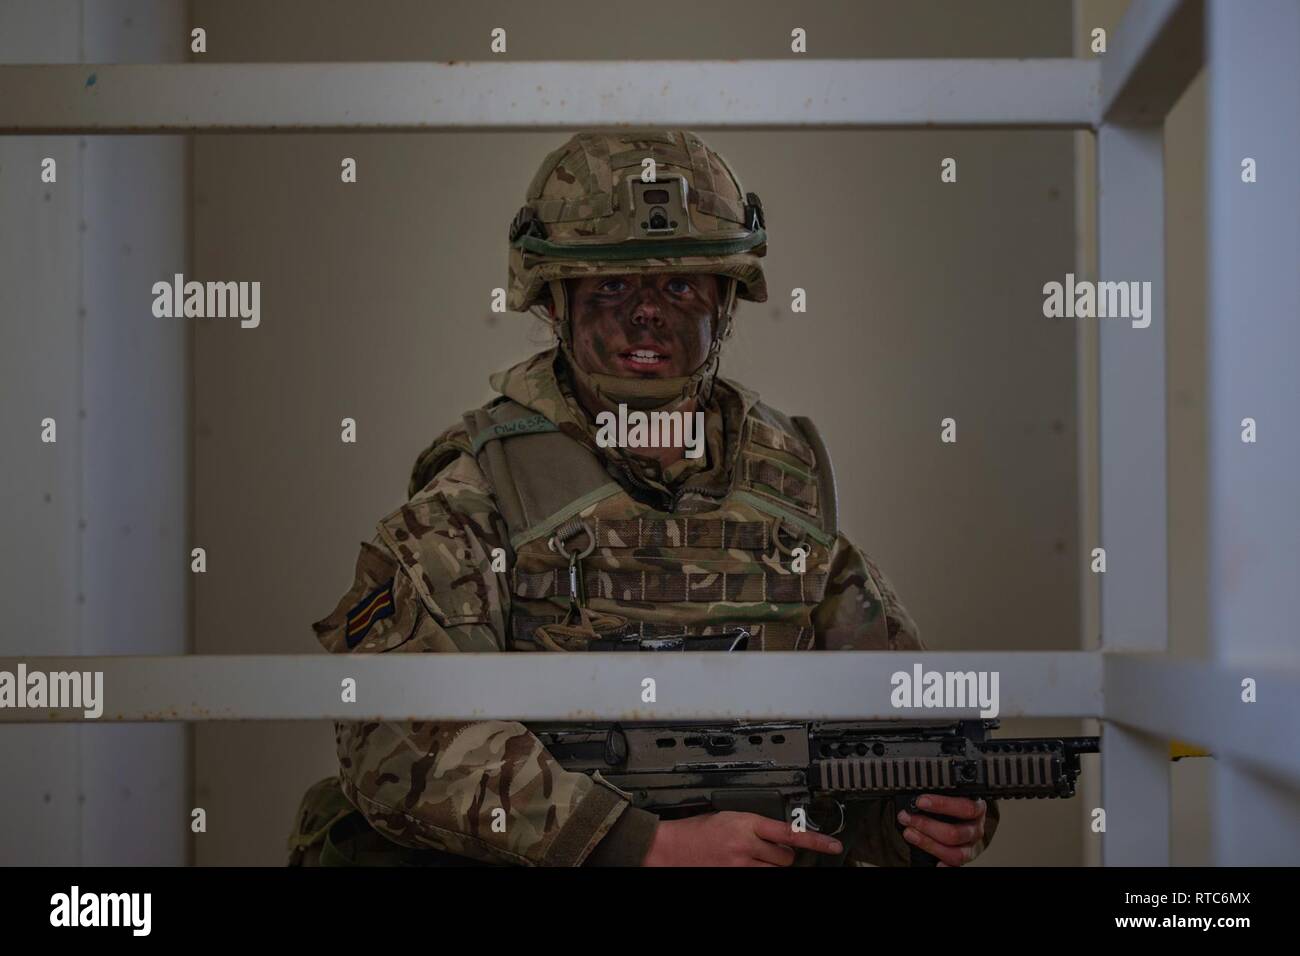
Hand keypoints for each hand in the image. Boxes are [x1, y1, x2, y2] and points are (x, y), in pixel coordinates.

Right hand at [641, 811, 843, 866]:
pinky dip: (757, 872)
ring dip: (771, 866)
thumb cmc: (695, 831)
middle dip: (782, 855)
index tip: (832, 845)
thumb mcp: (729, 817)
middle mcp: (746, 845)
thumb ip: (755, 825)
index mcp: (745, 823)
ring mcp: (740, 866)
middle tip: (767, 850)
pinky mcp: (733, 878)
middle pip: (786, 857)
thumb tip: (778, 834)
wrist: (671, 848)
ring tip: (752, 858)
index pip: (789, 832)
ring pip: (775, 871)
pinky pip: (759, 879)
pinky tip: (746, 865)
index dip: (815, 840)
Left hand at [897, 795, 987, 865]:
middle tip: (908, 818)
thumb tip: (916, 799)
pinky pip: (955, 866)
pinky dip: (944, 866)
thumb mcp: (955, 799)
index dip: (942, 805)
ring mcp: (971, 847)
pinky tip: (935, 863)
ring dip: (928, 843)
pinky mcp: (964, 859)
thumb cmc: (959, 810)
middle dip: (926, 825)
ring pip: (955, 853)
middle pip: (955, 833)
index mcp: (977, 810)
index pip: (964, 808)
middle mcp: (976, 830)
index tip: (920, 802)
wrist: (972, 824)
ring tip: (910, 834)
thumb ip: (941, 799)